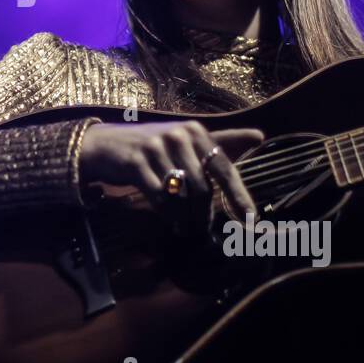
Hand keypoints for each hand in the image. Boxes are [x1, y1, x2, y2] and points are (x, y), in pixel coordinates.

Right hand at [78, 120, 264, 237]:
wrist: (104, 145)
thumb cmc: (151, 146)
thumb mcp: (186, 139)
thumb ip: (222, 141)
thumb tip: (260, 135)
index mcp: (195, 131)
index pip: (224, 167)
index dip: (238, 195)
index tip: (250, 219)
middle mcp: (178, 135)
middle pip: (202, 187)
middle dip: (203, 214)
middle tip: (202, 231)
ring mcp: (155, 148)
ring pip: (181, 195)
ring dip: (185, 218)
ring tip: (185, 229)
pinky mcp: (136, 162)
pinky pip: (159, 197)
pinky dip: (167, 214)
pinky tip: (169, 221)